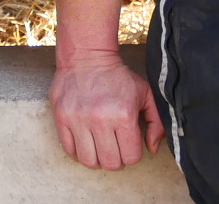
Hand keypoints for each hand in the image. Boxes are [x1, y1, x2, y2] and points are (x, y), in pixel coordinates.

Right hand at [51, 51, 163, 170]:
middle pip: (110, 163)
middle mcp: (100, 119)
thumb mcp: (145, 94)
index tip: (128, 144)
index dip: (132, 154)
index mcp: (124, 114)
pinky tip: (85, 142)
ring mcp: (78, 119)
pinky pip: (69, 150)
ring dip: (97, 159)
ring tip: (99, 148)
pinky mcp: (61, 117)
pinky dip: (78, 152)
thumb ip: (157, 122)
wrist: (87, 55)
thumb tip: (152, 149)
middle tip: (114, 148)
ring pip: (89, 161)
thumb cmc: (118, 77)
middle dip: (116, 159)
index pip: (131, 157)